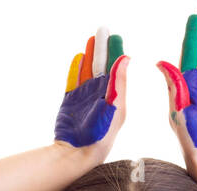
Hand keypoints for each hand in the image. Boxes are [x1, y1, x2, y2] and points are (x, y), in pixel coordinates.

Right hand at [52, 27, 129, 166]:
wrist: (78, 153)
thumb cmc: (100, 136)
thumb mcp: (114, 108)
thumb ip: (118, 83)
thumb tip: (125, 59)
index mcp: (114, 96)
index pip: (116, 68)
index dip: (116, 51)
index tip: (116, 37)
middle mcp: (100, 94)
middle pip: (102, 65)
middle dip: (102, 48)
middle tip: (103, 30)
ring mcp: (85, 97)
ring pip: (87, 70)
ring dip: (90, 54)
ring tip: (91, 39)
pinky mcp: (71, 101)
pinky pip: (73, 79)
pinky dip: (75, 68)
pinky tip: (78, 58)